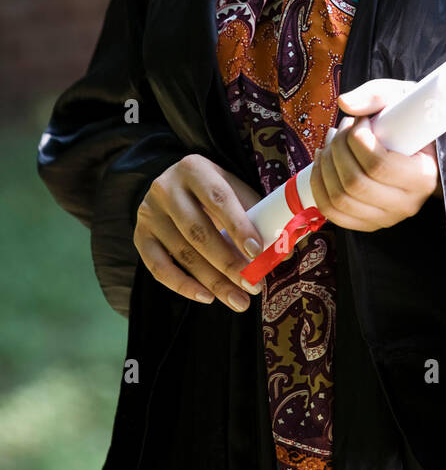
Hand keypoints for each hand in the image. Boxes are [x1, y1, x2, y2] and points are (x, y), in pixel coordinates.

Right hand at [134, 154, 264, 310]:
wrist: (171, 185)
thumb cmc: (212, 190)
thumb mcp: (232, 188)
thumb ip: (255, 213)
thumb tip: (281, 249)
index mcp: (194, 169)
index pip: (219, 199)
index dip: (239, 227)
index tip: (258, 253)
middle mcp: (166, 188)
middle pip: (199, 232)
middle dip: (229, 264)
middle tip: (253, 286)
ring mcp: (149, 214)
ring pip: (182, 254)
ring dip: (213, 282)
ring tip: (238, 300)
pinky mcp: (139, 237)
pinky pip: (159, 268)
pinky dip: (183, 286)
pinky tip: (207, 297)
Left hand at [310, 79, 442, 231]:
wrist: (418, 146)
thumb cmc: (410, 122)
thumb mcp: (401, 100)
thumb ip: (376, 95)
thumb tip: (344, 103)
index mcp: (423, 177)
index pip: (379, 166)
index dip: (358, 140)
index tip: (361, 121)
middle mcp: (406, 204)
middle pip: (355, 183)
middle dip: (339, 149)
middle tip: (344, 128)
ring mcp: (386, 217)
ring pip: (340, 199)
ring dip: (326, 165)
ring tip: (332, 141)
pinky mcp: (367, 222)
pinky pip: (332, 212)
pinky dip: (319, 185)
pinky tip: (323, 161)